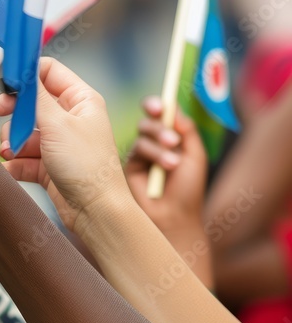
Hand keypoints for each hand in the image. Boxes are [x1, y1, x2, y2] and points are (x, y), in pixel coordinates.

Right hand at [0, 57, 129, 235]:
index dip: (26, 75)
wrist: (96, 212)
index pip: (49, 72)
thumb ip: (35, 96)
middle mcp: (70, 118)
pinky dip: (15, 161)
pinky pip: (23, 156)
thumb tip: (23, 69)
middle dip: (11, 110)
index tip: (5, 82)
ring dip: (12, 140)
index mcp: (80, 100)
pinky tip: (10, 168)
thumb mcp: (57, 123)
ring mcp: (59, 142)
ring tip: (10, 152)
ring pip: (23, 130)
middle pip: (30, 102)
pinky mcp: (49, 165)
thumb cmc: (86, 164)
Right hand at [124, 97, 207, 238]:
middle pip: (149, 121)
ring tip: (174, 162)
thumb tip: (174, 109)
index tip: (161, 105)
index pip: (161, 116)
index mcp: (170, 139)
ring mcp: (139, 155)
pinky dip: (152, 153)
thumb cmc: (188, 190)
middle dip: (159, 124)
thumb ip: (187, 131)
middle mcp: (153, 144)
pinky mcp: (128, 165)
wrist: (174, 217)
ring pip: (142, 134)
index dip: (158, 106)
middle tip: (171, 134)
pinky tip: (165, 167)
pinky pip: (136, 148)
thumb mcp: (195, 156)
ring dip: (160, 144)